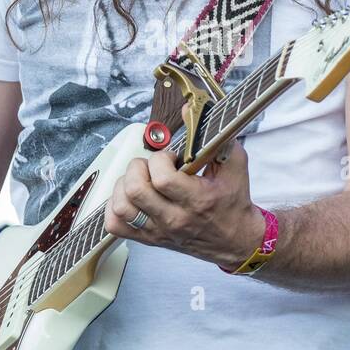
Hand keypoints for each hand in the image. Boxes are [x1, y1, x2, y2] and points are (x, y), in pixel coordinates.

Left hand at [104, 105, 265, 269]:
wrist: (234, 239)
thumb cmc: (232, 202)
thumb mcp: (234, 165)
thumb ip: (216, 137)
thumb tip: (188, 110)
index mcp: (197, 200)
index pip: (162, 179)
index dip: (160, 159)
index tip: (170, 158)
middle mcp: (174, 218)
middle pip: (136, 191)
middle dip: (138, 168)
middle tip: (151, 166)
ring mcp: (158, 230)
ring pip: (121, 207)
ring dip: (125, 186)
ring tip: (140, 180)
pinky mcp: (148, 239)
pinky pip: (115, 225)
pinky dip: (115, 208)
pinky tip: (131, 198)